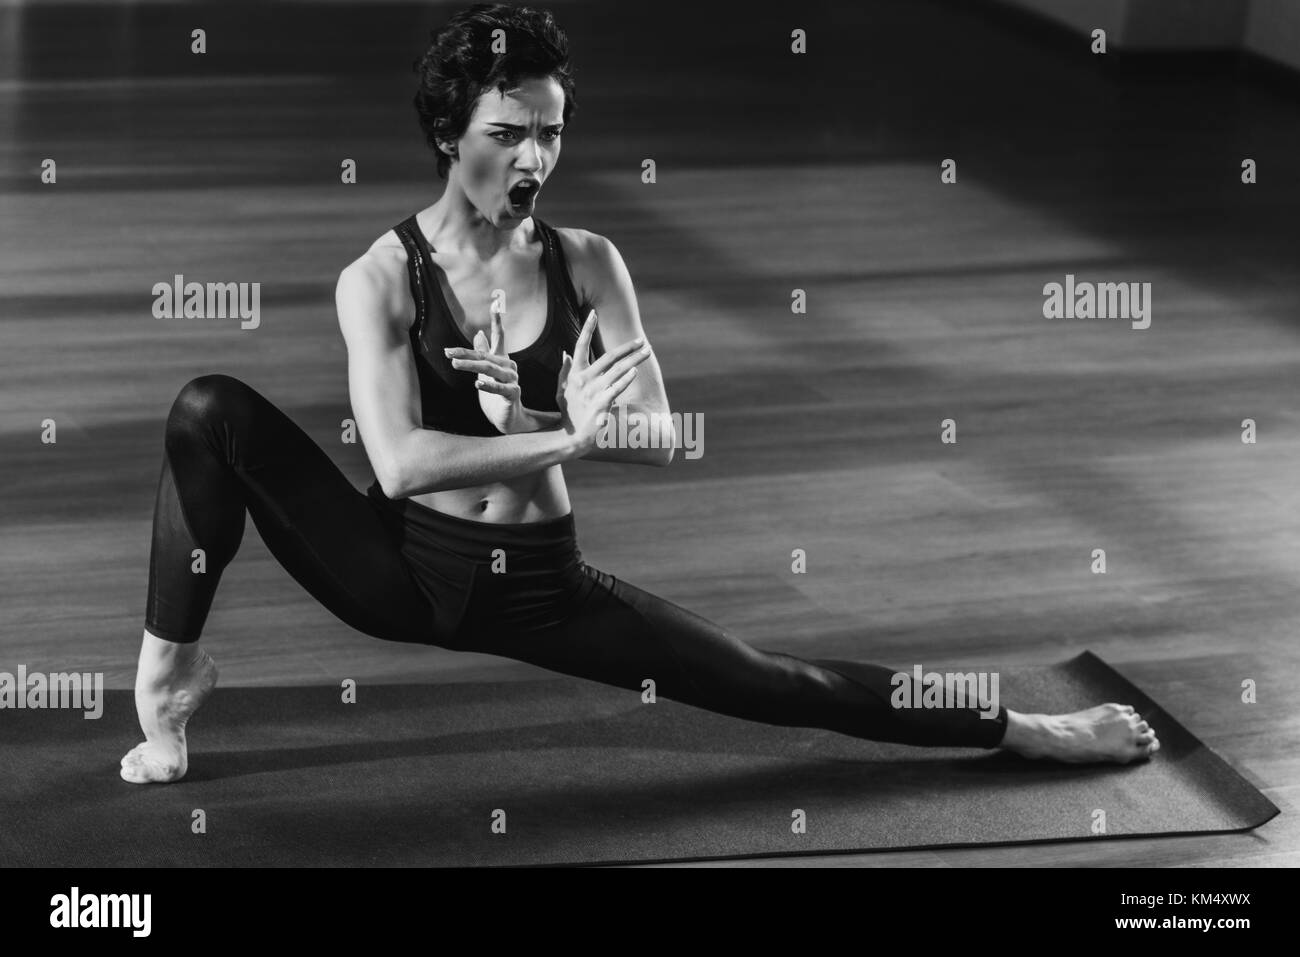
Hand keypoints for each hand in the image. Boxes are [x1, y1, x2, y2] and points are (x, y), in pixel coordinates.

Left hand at [444, 306, 562, 433]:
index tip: (496, 302)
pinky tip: (477, 383)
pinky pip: (500, 388)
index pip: (500, 336)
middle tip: (447, 352)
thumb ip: (484, 352)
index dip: (497, 320)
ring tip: (455, 365)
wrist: (508, 418)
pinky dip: (488, 386)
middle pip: (485, 355)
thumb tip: (478, 333)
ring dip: (471, 366)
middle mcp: (508, 367)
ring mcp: (512, 380)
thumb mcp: (486, 371)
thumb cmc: (496, 394)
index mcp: (502, 359)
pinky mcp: (513, 395)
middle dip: (465, 353)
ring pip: (490, 369)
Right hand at [556, 309, 652, 452]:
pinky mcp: (601, 404)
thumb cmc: (567, 413)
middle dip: (628, 347)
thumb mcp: (561, 391)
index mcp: (575, 373)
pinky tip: (634, 371)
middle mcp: (584, 379)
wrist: (569, 436)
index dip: (586, 328)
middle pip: (609, 357)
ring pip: (617, 370)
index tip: (594, 312)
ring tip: (647, 352)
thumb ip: (564, 371)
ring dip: (634, 359)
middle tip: (642, 341)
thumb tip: (566, 352)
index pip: (580, 345)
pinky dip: (625, 379)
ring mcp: (593, 391)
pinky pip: (616, 388)